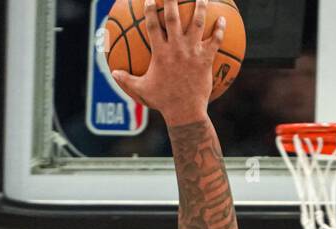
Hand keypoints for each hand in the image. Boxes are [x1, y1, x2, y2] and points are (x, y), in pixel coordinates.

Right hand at [110, 0, 226, 122]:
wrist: (185, 112)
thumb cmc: (163, 101)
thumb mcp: (141, 90)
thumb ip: (126, 79)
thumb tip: (112, 73)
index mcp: (160, 52)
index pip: (153, 25)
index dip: (150, 10)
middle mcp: (176, 48)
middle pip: (174, 17)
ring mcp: (192, 52)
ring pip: (197, 23)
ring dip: (200, 7)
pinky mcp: (206, 59)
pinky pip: (215, 41)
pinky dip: (220, 30)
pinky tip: (223, 20)